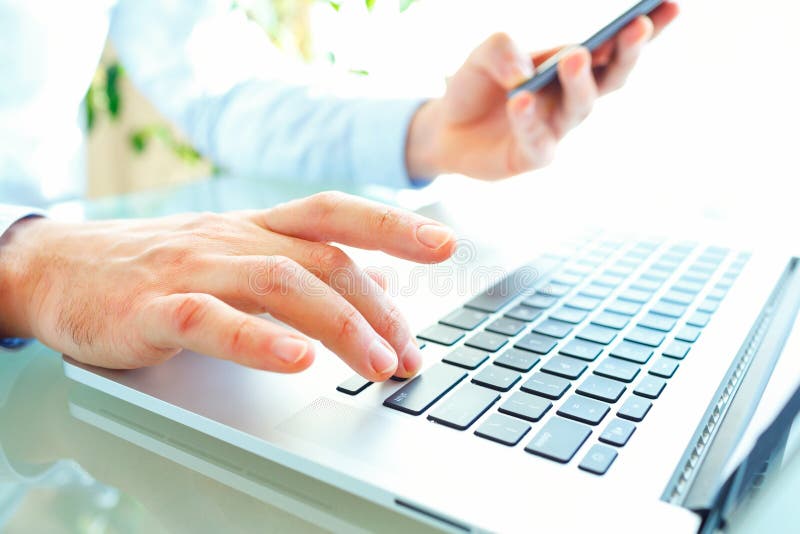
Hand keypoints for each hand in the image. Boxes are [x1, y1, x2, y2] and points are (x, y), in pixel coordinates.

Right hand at [0, 192, 456, 380]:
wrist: (60, 269)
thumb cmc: (159, 268)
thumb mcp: (239, 256)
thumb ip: (306, 265)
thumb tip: (380, 279)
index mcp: (255, 229)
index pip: (334, 215)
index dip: (391, 225)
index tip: (445, 244)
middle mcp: (233, 240)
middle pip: (322, 261)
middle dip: (378, 309)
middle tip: (412, 354)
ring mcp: (193, 270)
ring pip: (278, 285)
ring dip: (338, 326)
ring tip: (377, 366)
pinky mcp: (153, 308)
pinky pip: (210, 320)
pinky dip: (256, 340)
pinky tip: (295, 360)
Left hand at [406, 2, 679, 178]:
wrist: (446, 127)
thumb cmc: (477, 84)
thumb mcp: (484, 53)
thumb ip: (502, 48)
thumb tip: (523, 73)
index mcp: (571, 64)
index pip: (613, 45)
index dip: (646, 27)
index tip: (670, 4)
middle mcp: (572, 96)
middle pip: (611, 76)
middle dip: (628, 52)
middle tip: (637, 27)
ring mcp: (556, 127)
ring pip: (580, 106)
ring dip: (579, 81)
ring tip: (573, 56)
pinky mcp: (533, 155)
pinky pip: (537, 138)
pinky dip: (529, 119)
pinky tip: (520, 100)